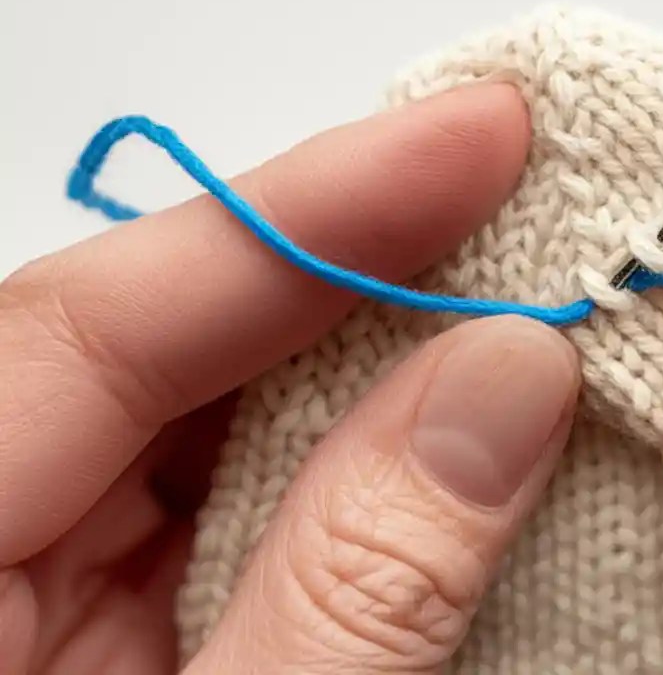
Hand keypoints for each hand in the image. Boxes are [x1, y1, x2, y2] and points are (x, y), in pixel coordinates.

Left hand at [0, 84, 582, 673]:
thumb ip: (359, 588)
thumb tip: (503, 380)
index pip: (84, 331)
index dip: (293, 220)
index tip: (469, 144)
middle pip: (144, 351)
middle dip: (341, 273)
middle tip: (505, 200)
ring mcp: (27, 598)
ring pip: (193, 422)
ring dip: (359, 372)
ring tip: (507, 308)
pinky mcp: (92, 635)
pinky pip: (216, 504)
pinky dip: (341, 469)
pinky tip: (446, 438)